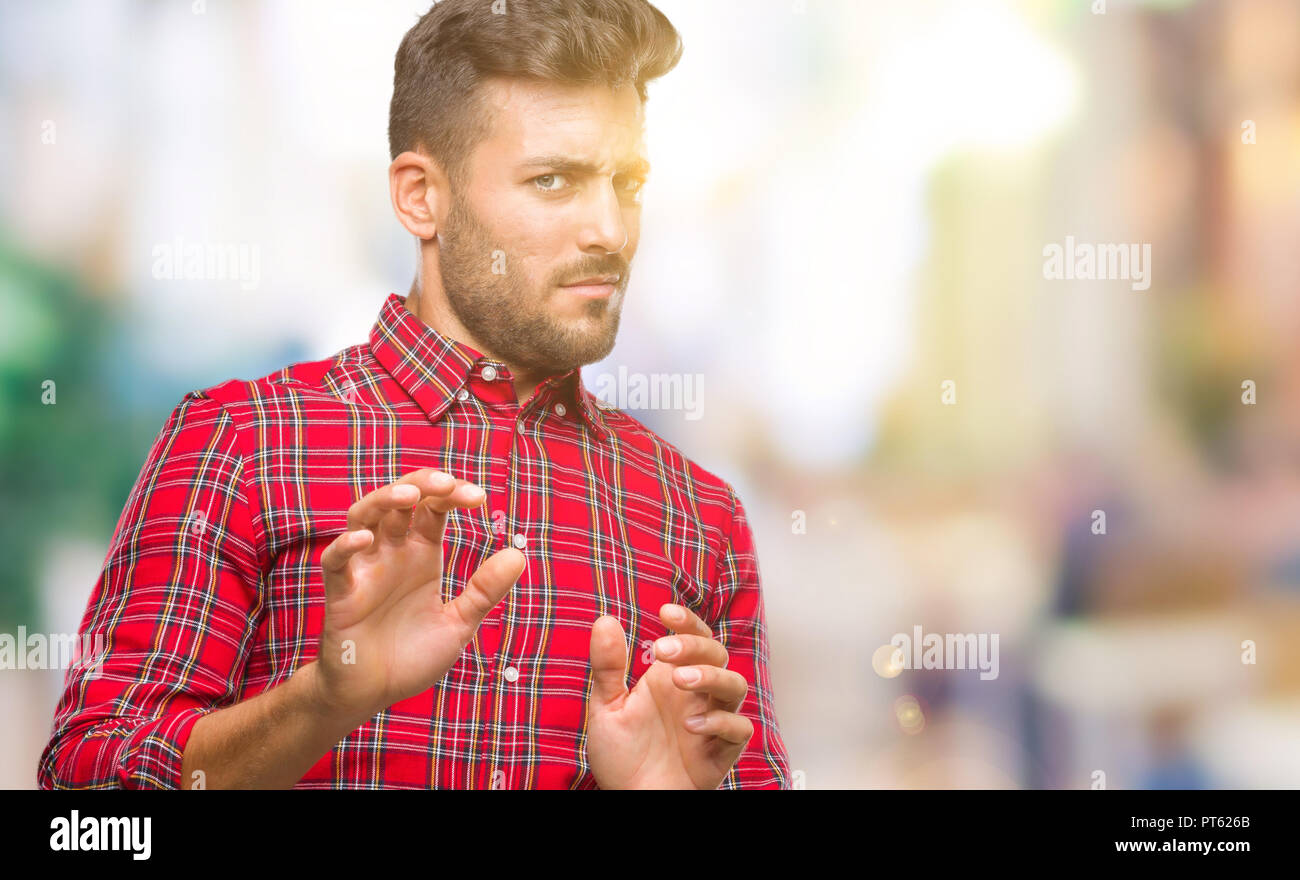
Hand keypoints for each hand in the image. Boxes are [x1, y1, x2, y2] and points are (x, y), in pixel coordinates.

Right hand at [311, 468, 525, 723]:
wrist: (373, 694)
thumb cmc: (411, 655)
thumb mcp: (458, 623)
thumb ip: (484, 590)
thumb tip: (519, 554)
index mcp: (420, 553)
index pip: (434, 507)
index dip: (453, 494)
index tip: (479, 499)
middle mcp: (391, 553)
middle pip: (400, 500)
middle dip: (422, 484)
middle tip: (448, 484)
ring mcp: (364, 569)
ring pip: (362, 517)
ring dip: (383, 500)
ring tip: (409, 495)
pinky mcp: (341, 594)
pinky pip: (335, 562)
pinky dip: (344, 546)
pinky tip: (363, 540)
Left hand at [585, 603, 753, 788]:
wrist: (630, 800)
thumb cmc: (622, 756)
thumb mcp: (606, 708)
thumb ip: (607, 667)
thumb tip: (604, 620)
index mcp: (671, 678)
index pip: (693, 637)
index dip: (687, 621)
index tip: (665, 612)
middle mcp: (696, 695)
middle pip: (717, 653)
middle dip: (694, 645)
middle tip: (662, 650)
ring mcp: (712, 722)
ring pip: (736, 685)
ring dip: (712, 676)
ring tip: (681, 680)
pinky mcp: (722, 752)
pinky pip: (738, 729)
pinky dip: (720, 722)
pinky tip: (690, 727)